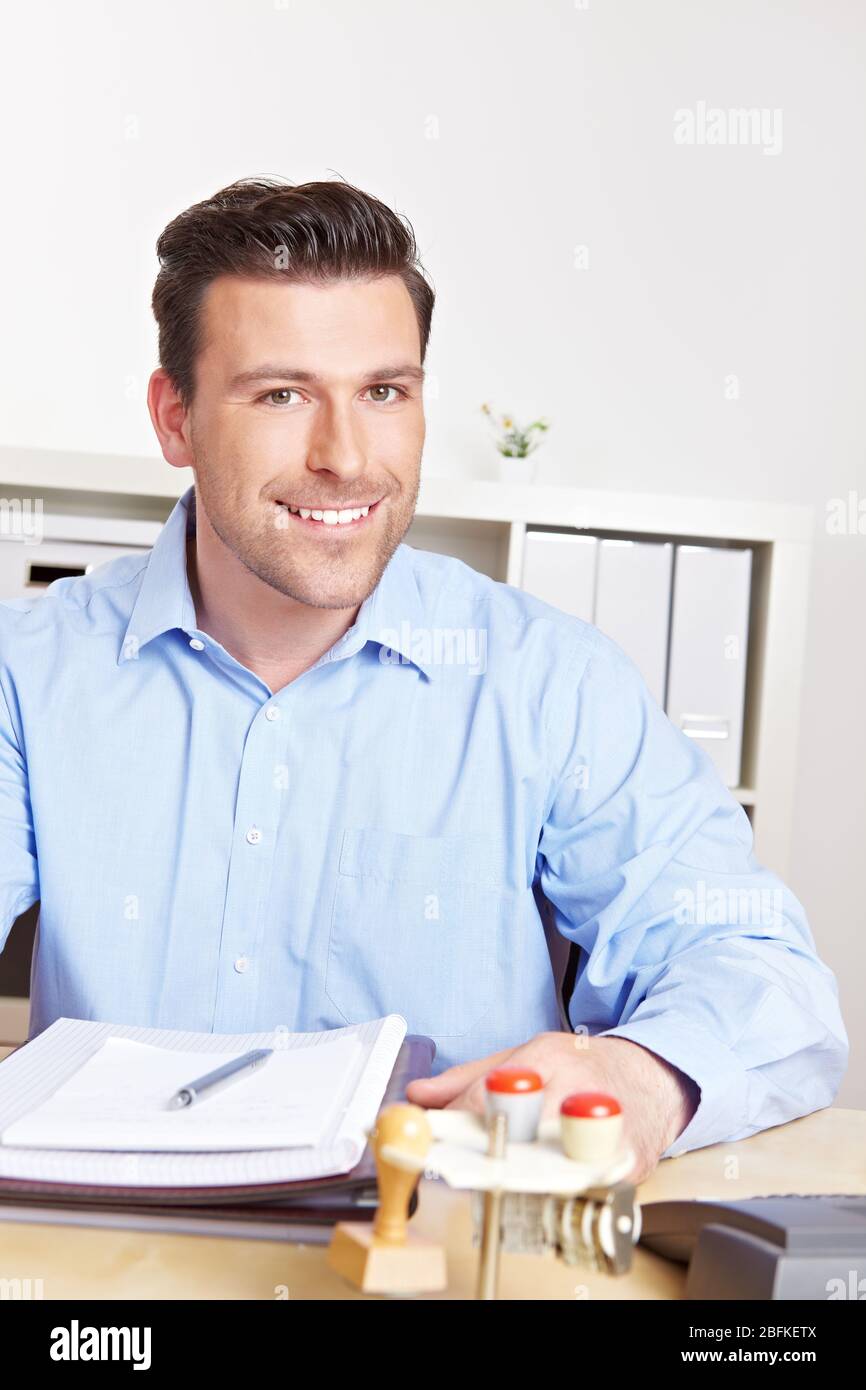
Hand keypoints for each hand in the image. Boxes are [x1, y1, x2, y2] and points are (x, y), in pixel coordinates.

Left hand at [405, 1031, 699, 1184]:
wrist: (653, 1078)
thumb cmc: (584, 1068)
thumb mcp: (526, 1055)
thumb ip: (469, 1077)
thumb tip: (418, 1096)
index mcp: (549, 1059)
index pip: (489, 1094)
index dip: (455, 1124)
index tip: (432, 1140)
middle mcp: (577, 1092)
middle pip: (517, 1132)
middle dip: (481, 1155)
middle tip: (459, 1169)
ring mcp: (604, 1132)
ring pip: (548, 1167)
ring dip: (517, 1181)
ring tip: (498, 1184)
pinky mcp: (626, 1166)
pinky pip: (581, 1189)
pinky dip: (557, 1195)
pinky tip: (540, 1193)